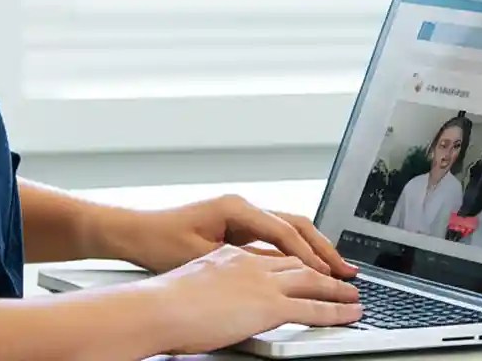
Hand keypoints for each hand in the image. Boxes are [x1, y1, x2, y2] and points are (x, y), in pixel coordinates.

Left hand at [109, 194, 357, 277]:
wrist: (134, 232)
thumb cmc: (159, 241)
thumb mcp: (202, 257)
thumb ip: (240, 262)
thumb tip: (274, 271)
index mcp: (235, 208)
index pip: (284, 231)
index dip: (309, 255)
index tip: (328, 274)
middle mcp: (242, 207)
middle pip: (295, 225)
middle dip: (323, 248)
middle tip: (347, 271)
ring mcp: (240, 215)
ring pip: (288, 230)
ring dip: (313, 249)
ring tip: (337, 269)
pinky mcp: (236, 226)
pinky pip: (275, 238)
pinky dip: (294, 252)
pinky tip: (306, 268)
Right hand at [148, 245, 362, 353]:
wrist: (159, 307)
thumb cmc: (162, 303)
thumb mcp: (192, 284)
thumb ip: (210, 288)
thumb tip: (212, 302)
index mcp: (229, 255)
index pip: (271, 253)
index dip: (293, 259)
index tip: (305, 266)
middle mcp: (249, 262)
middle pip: (296, 261)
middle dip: (321, 268)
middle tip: (340, 275)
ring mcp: (261, 282)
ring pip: (311, 280)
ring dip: (336, 287)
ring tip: (353, 294)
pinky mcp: (269, 305)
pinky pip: (313, 307)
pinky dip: (336, 310)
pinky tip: (349, 314)